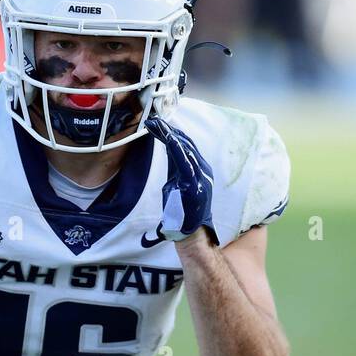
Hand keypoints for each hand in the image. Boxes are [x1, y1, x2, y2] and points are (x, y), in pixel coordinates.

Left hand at [146, 115, 217, 243]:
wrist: (191, 235)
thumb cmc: (182, 212)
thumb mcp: (175, 185)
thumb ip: (174, 168)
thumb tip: (167, 150)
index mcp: (198, 169)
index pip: (185, 146)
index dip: (171, 133)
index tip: (157, 123)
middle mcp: (203, 170)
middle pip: (185, 144)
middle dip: (168, 130)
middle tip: (153, 120)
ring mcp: (201, 177)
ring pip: (185, 149)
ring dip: (170, 135)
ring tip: (156, 125)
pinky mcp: (195, 185)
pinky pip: (185, 162)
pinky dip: (176, 148)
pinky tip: (168, 138)